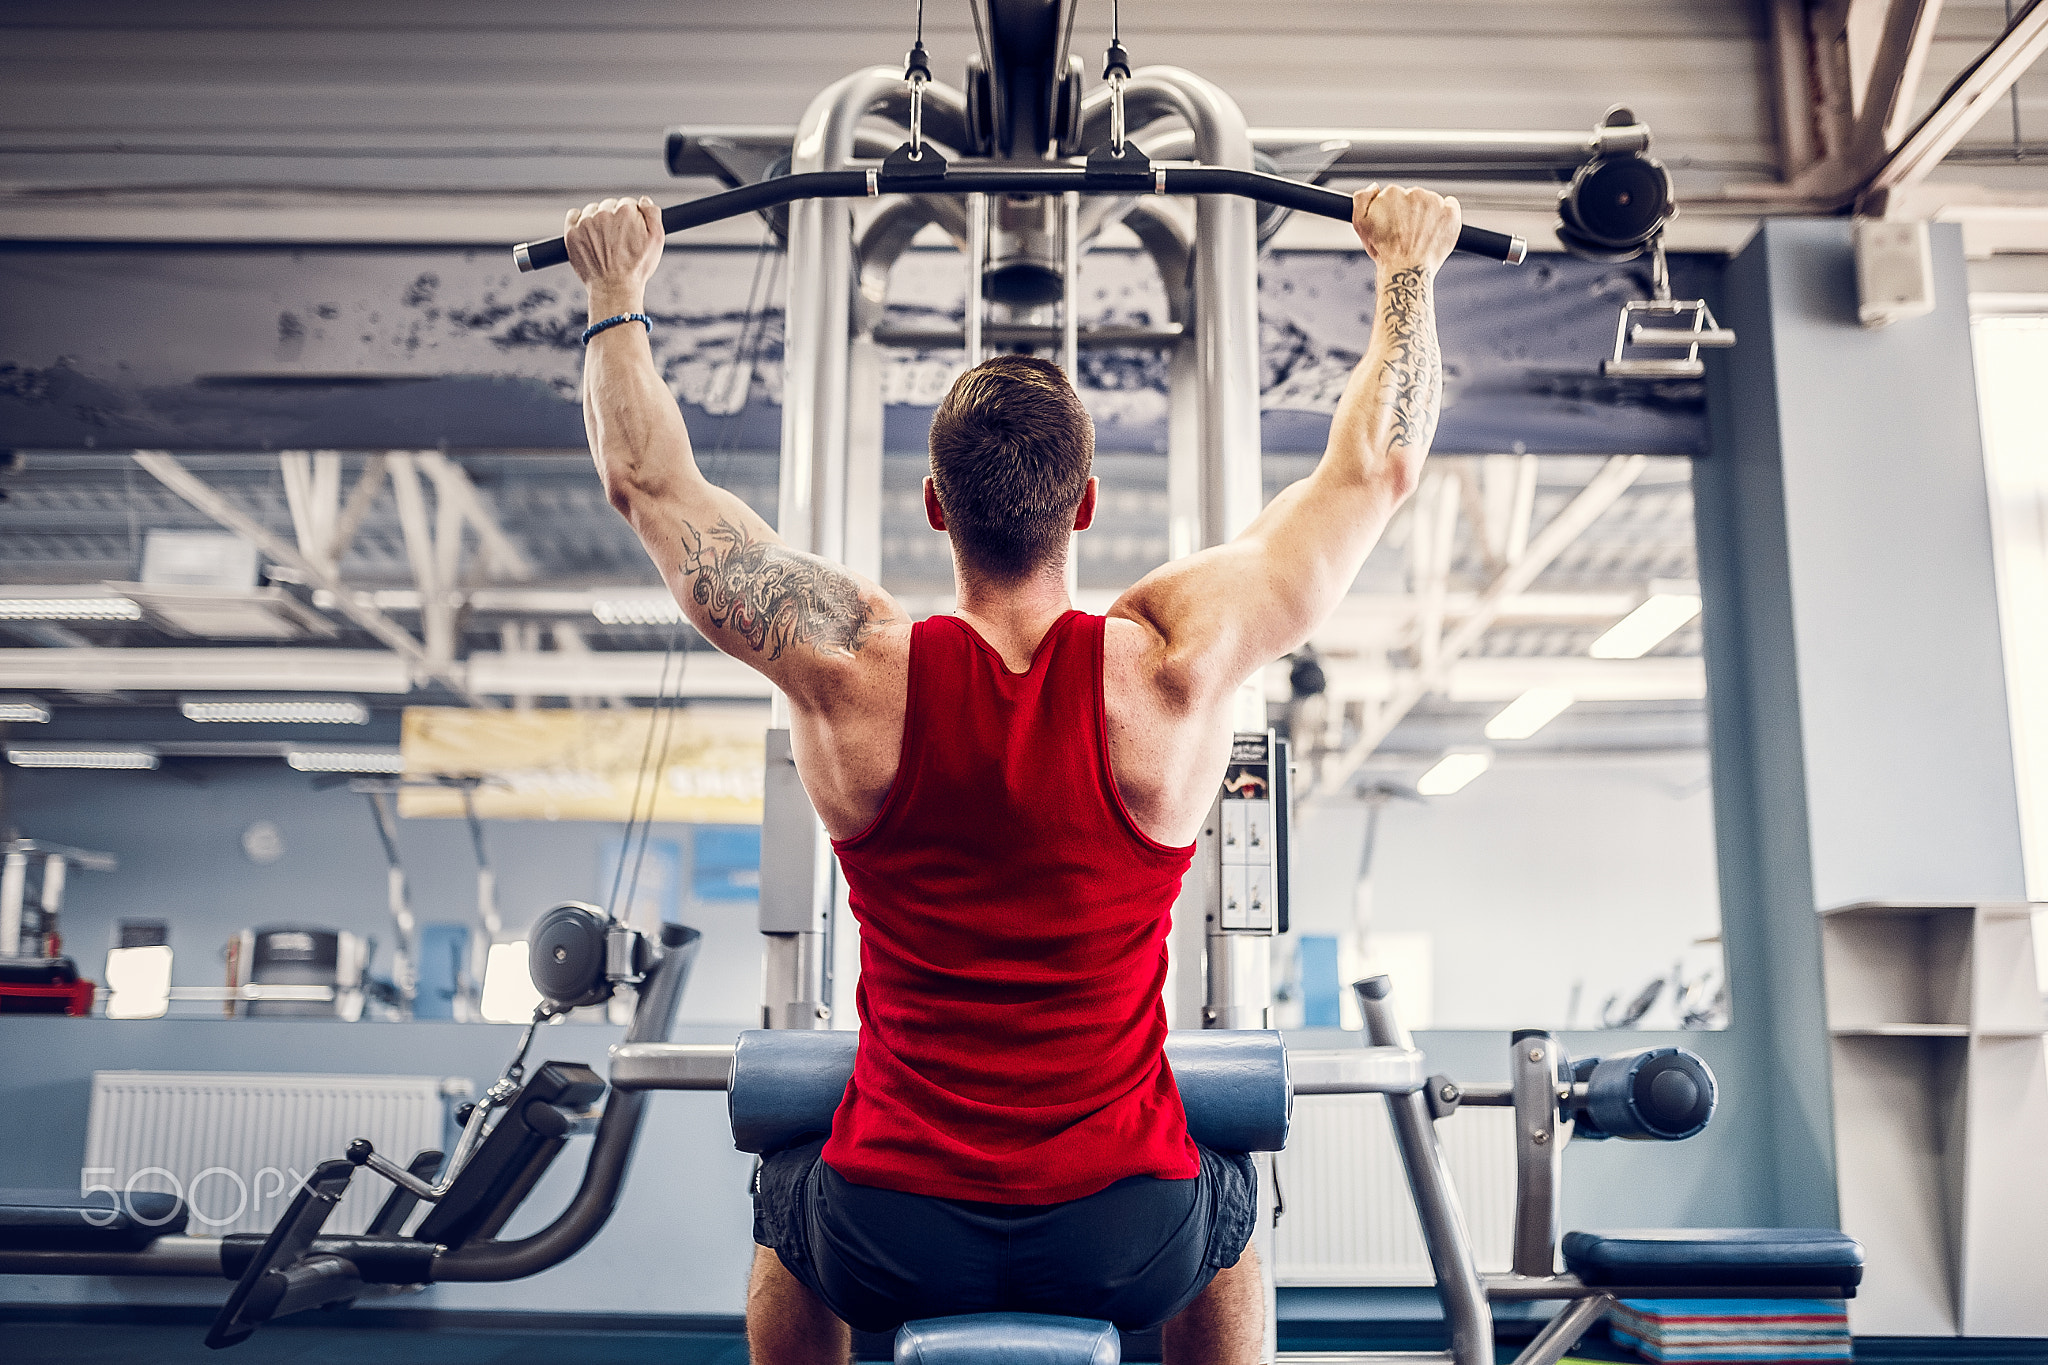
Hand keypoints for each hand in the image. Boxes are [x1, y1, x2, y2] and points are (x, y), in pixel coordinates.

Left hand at [565, 195, 663, 309]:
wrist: (614, 288)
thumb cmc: (637, 268)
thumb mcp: (657, 240)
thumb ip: (653, 214)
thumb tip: (644, 200)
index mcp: (626, 211)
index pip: (628, 203)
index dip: (631, 218)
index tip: (630, 232)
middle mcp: (604, 213)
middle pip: (610, 205)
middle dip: (614, 218)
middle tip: (617, 240)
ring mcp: (586, 222)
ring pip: (592, 210)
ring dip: (597, 220)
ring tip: (604, 241)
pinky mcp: (572, 232)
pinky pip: (573, 215)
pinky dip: (579, 221)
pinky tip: (588, 235)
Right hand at [1350, 184, 1460, 272]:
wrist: (1406, 271)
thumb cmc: (1384, 252)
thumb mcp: (1360, 225)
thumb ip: (1361, 199)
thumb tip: (1374, 186)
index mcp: (1393, 192)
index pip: (1395, 195)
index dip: (1392, 212)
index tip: (1393, 226)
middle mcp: (1415, 193)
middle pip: (1413, 197)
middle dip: (1410, 211)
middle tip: (1406, 233)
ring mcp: (1435, 202)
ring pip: (1430, 201)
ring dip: (1427, 214)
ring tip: (1419, 236)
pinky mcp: (1451, 212)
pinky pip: (1451, 204)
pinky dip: (1446, 213)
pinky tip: (1436, 228)